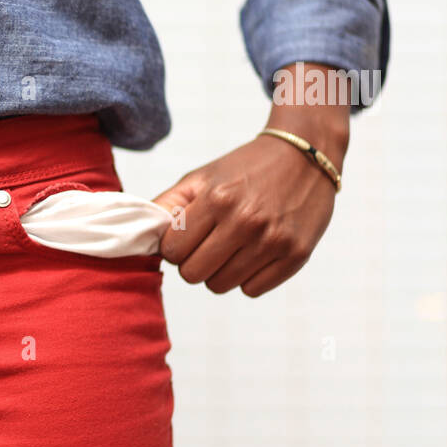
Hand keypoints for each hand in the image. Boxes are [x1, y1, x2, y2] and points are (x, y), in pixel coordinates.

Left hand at [152, 73, 348, 297]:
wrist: (305, 155)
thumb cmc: (244, 169)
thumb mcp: (200, 177)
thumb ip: (167, 206)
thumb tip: (141, 237)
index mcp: (217, 199)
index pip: (171, 251)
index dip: (174, 246)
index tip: (188, 235)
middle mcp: (246, 221)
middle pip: (192, 274)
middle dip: (194, 261)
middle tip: (209, 242)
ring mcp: (273, 240)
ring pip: (220, 286)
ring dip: (220, 271)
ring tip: (233, 245)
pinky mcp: (296, 255)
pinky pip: (252, 290)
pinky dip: (249, 276)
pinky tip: (256, 252)